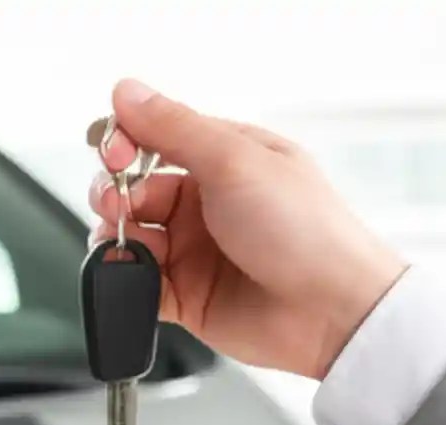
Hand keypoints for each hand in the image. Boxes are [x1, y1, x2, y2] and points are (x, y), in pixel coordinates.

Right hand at [89, 79, 408, 379]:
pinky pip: (137, 283)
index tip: (114, 153)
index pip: (155, 137)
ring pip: (127, 235)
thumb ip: (174, 128)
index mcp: (223, 158)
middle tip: (119, 205)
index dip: (124, 141)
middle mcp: (206, 202)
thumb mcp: (235, 161)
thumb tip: (127, 91)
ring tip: (130, 245)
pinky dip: (124, 278)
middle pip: (132, 188)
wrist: (331, 312)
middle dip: (114, 193)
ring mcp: (195, 250)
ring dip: (116, 236)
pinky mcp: (186, 295)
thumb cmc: (304, 230)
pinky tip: (133, 275)